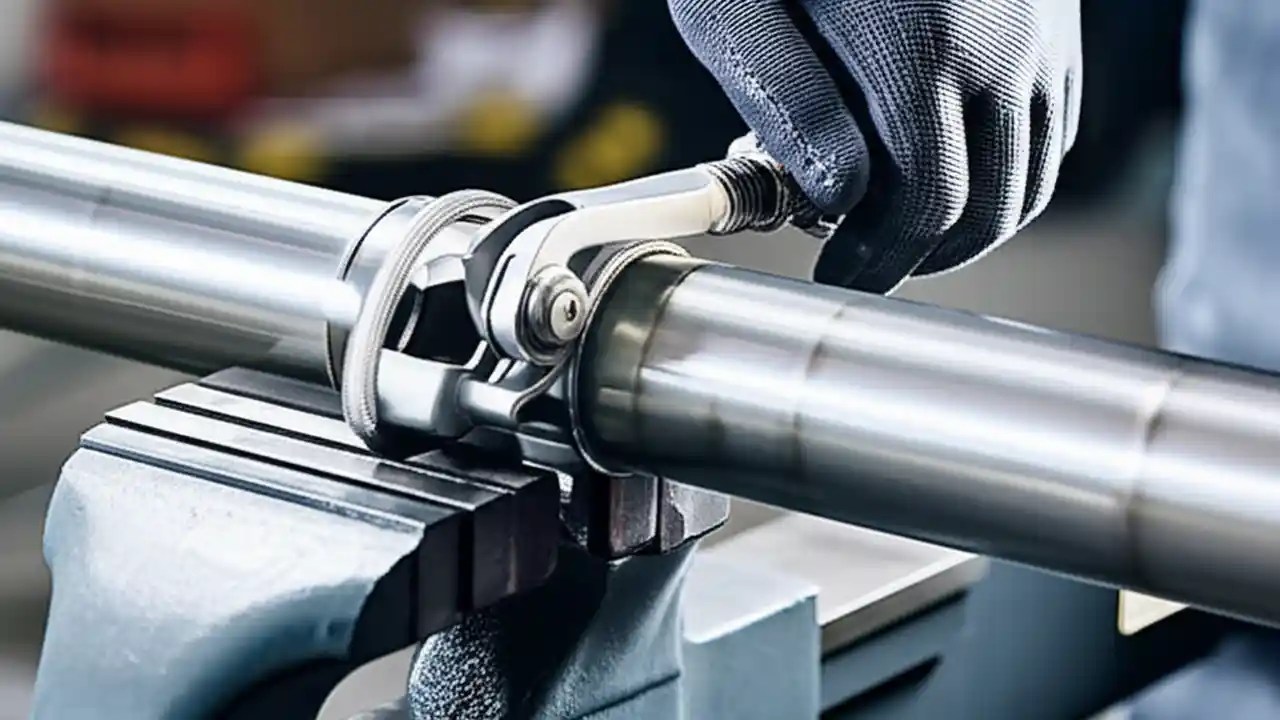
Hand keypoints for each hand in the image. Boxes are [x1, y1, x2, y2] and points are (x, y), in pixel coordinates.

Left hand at [669, 0, 1082, 291]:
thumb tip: (831, 197)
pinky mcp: (1056, 20)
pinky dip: (1009, 166)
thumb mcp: (736, 4)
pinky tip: (949, 161)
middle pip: (989, 207)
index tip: (842, 275)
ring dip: (971, 219)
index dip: (881, 260)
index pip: (924, 207)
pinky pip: (1054, 123)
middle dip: (924, 251)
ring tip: (900, 216)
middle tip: (863, 252)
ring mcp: (1042, 31)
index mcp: (918, 48)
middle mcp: (1001, 45)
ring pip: (1033, 175)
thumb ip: (783, 100)